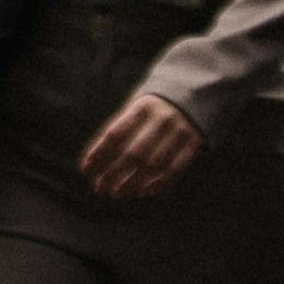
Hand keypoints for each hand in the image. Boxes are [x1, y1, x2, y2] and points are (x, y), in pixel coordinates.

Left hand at [79, 85, 200, 205]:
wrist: (197, 91)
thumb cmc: (155, 107)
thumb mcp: (137, 108)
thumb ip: (119, 129)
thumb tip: (94, 160)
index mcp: (142, 107)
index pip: (116, 133)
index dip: (100, 152)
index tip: (86, 169)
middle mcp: (161, 118)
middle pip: (133, 152)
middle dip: (114, 173)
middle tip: (100, 188)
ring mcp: (179, 130)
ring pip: (153, 163)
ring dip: (133, 182)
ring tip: (118, 192)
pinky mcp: (194, 142)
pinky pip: (175, 167)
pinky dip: (159, 182)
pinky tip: (144, 191)